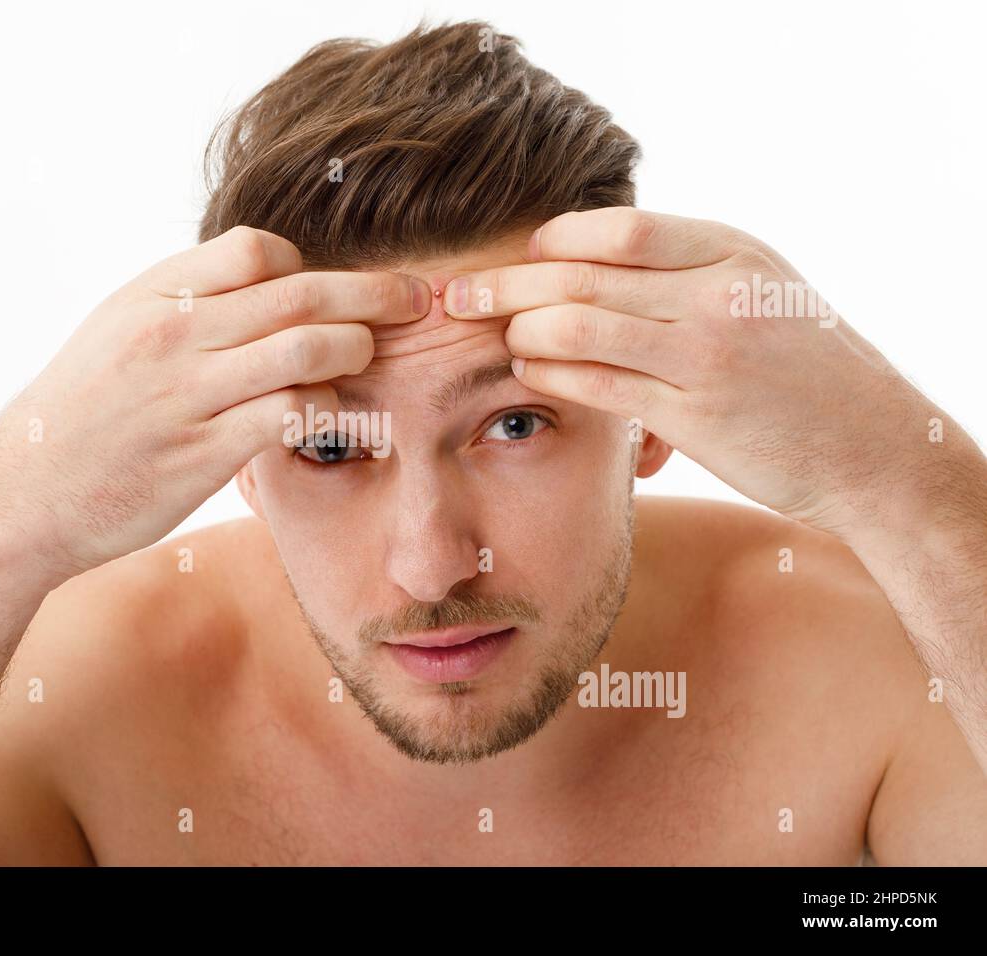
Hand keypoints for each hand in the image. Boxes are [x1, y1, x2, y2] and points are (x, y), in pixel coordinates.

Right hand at [0, 226, 429, 577]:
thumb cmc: (76, 419)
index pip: (255, 249)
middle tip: (416, 298)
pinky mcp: (201, 454)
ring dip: (356, 350)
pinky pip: (290, 416)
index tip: (324, 292)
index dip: (306, 265)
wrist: (21, 498)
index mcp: (151, 296)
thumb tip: (259, 287)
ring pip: (305, 349)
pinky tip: (339, 418)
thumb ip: (183, 308)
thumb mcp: (114, 336)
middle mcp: (172, 334)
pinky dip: (327, 412)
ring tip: (373, 358)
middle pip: (299, 291)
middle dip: (371, 292)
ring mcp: (187, 394)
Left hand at [443, 207, 937, 535]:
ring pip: (580, 326)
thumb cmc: (805, 366)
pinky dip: (551, 373)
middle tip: (458, 292)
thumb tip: (593, 257)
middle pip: (584, 274)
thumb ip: (688, 269)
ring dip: (522, 328)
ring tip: (494, 334)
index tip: (521, 251)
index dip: (556, 238)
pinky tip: (528, 370)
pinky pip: (598, 386)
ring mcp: (705, 355)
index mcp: (733, 252)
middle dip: (509, 281)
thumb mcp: (761, 290)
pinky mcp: (694, 416)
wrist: (870, 446)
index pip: (622, 228)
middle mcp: (717, 295)